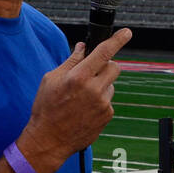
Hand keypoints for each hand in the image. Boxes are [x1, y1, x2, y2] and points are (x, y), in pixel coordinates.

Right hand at [18, 29, 132, 172]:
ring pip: (110, 84)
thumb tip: (83, 47)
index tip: (127, 32)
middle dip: (106, 65)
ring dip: (101, 85)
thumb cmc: (46, 107)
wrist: (49, 139)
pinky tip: (84, 109)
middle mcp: (94, 89)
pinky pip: (108, 100)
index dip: (117, 40)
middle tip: (92, 71)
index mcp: (78, 77)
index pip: (103, 53)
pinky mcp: (107, 115)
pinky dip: (99, 100)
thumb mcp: (51, 79)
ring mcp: (103, 103)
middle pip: (114, 67)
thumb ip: (70, 61)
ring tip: (82, 97)